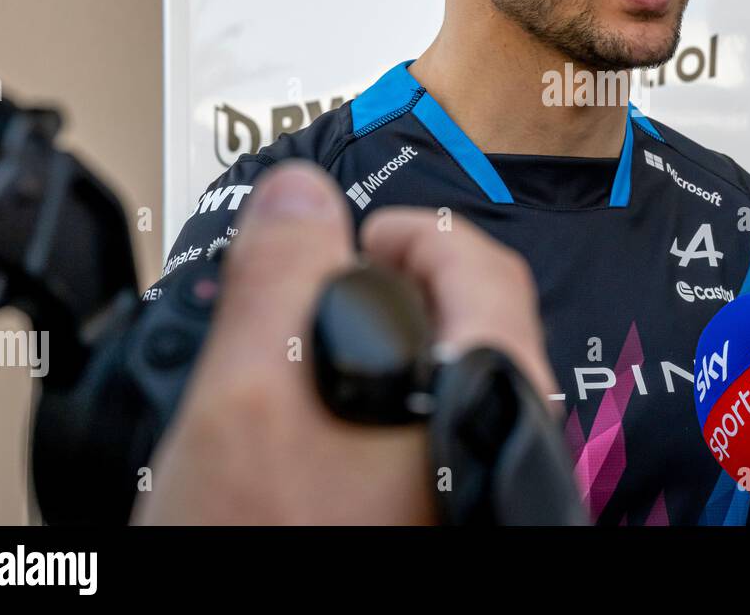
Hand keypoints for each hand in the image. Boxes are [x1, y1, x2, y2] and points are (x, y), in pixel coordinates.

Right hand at [133, 161, 555, 523]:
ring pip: (431, 383)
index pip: (477, 262)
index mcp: (486, 390)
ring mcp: (473, 480)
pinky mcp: (443, 516)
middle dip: (375, 290)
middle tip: (307, 293)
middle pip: (459, 321)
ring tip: (295, 360)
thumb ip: (283, 282)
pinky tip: (313, 433)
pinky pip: (415, 439)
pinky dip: (367, 412)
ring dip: (367, 352)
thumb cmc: (281, 554)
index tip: (342, 233)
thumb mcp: (249, 404)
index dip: (403, 228)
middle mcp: (500, 436)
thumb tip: (298, 195)